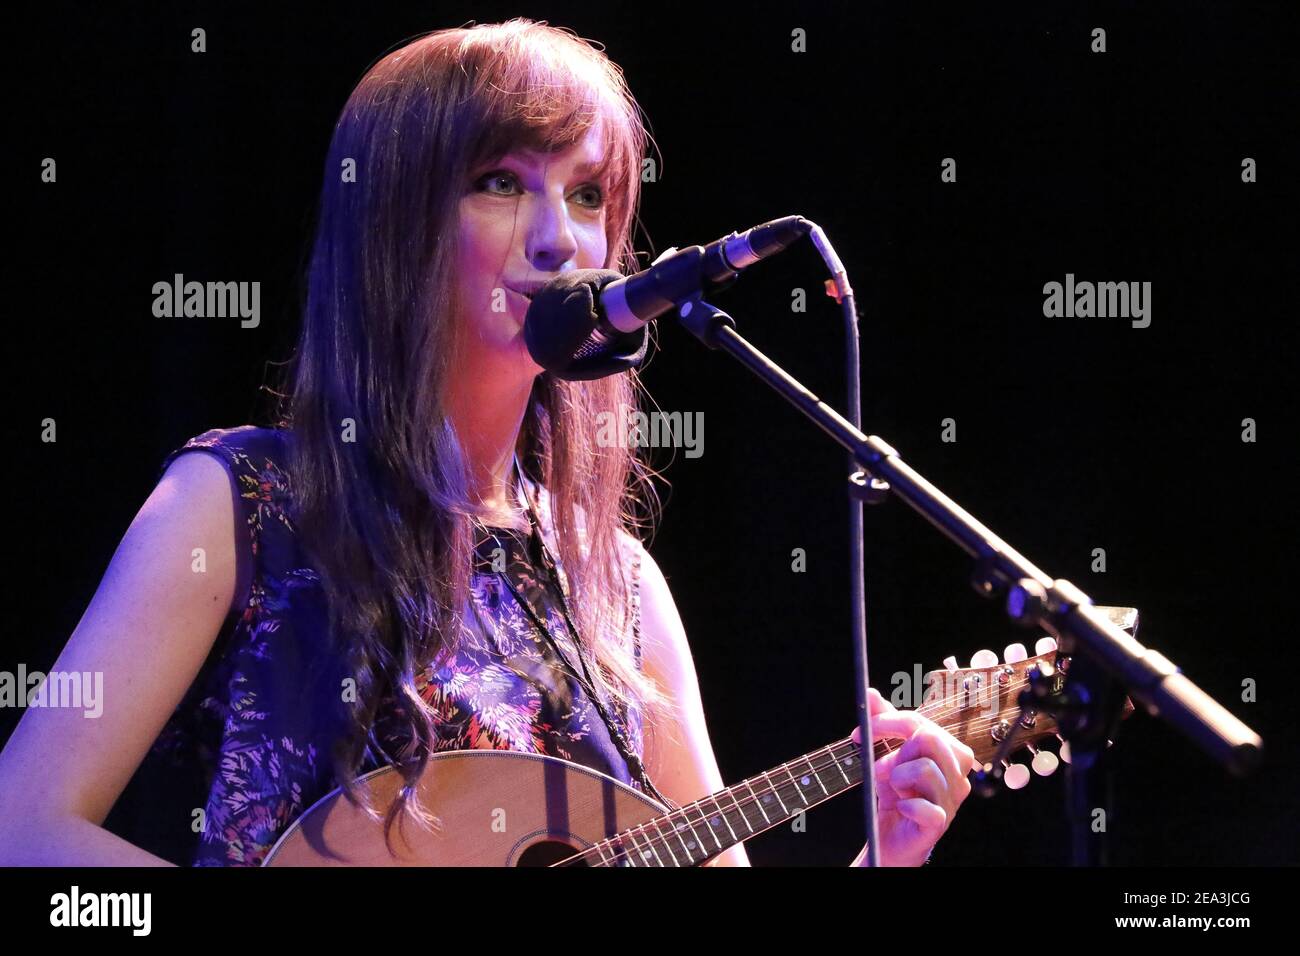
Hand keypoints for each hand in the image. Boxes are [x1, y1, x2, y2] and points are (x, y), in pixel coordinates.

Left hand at [850, 687, 977, 866]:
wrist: (890, 835)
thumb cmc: (895, 793)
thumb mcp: (885, 754)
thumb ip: (882, 721)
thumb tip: (871, 693)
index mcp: (949, 753)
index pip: (921, 724)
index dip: (887, 723)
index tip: (862, 732)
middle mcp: (958, 774)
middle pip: (929, 739)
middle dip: (896, 751)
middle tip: (881, 768)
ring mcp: (952, 799)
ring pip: (925, 769)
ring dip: (897, 777)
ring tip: (895, 789)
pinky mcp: (940, 823)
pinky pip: (926, 807)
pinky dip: (906, 805)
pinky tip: (902, 808)